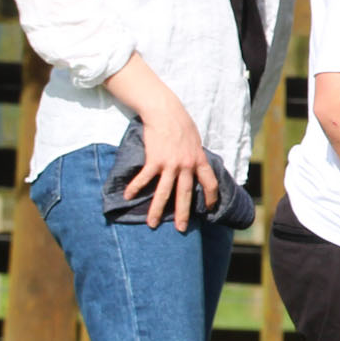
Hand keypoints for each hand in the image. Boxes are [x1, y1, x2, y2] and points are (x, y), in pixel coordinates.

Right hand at [127, 102, 218, 231]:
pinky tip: (128, 197)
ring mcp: (170, 164)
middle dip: (183, 213)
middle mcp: (186, 165)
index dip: (210, 197)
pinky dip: (135, 188)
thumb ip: (195, 154)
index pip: (209, 182)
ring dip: (156, 210)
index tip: (209, 209)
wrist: (165, 111)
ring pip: (164, 192)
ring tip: (151, 224)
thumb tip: (195, 165)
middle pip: (185, 194)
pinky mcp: (154, 160)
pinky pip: (144, 178)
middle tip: (181, 229)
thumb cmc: (180, 122)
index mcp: (198, 160)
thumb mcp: (194, 140)